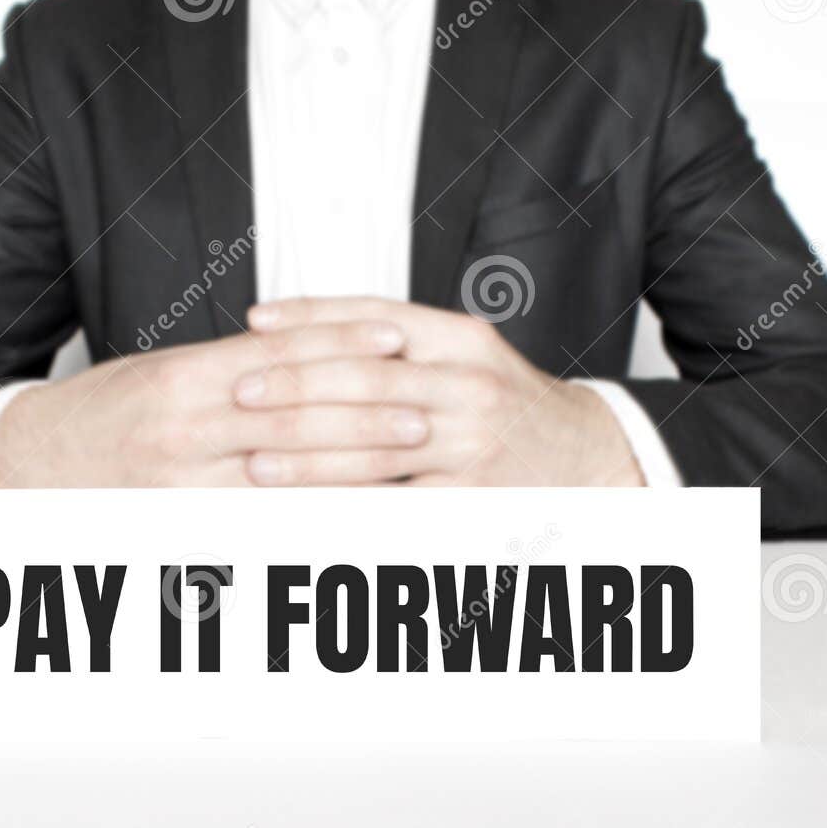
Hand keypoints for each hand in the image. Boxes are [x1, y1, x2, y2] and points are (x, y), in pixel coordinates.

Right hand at [0, 320, 432, 486]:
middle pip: (295, 418)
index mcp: (184, 379)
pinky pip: (266, 524)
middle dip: (366, 416)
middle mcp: (186, 431)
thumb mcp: (162, 373)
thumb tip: (307, 353)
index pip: (280, 356)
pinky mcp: (183, 526)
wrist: (27, 467)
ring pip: (289, 477)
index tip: (397, 339)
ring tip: (408, 462)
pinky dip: (317, 518)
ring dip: (356, 471)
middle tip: (426, 414)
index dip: (343, 346)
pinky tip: (359, 515)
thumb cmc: (101, 415)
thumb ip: (232, 367)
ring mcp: (185, 486)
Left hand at [241, 297, 643, 486]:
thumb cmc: (506, 403)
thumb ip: (395, 341)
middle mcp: (468, 384)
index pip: (373, 318)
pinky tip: (307, 509)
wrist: (586, 454)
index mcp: (461, 339)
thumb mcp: (464, 355)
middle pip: (366, 379)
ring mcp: (472, 442)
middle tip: (240, 392)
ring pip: (375, 446)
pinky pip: (396, 502)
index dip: (310, 318)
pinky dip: (347, 506)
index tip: (256, 324)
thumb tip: (296, 330)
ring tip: (256, 461)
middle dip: (296, 386)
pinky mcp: (472, 496)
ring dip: (309, 457)